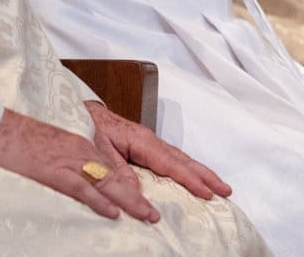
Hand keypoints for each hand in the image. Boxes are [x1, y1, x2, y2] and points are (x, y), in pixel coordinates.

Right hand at [0, 108, 157, 221]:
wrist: (0, 128)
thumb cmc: (25, 139)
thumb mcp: (60, 147)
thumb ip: (82, 163)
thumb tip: (103, 185)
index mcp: (86, 146)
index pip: (116, 169)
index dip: (135, 186)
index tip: (152, 201)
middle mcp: (84, 152)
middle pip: (118, 177)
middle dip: (139, 197)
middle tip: (157, 215)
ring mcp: (71, 161)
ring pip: (107, 183)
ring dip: (129, 201)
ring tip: (147, 215)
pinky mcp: (55, 171)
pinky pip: (81, 188)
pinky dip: (97, 201)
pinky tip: (112, 213)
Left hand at [85, 100, 229, 200]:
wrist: (77, 111)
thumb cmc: (86, 127)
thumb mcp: (97, 152)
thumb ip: (117, 172)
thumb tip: (138, 193)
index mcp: (141, 141)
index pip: (172, 164)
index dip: (191, 180)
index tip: (207, 193)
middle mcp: (149, 140)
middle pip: (184, 160)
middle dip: (206, 175)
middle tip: (226, 189)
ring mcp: (148, 142)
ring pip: (180, 158)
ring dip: (199, 172)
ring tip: (216, 184)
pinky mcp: (144, 145)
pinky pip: (171, 158)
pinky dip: (186, 168)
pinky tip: (190, 176)